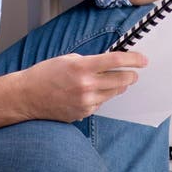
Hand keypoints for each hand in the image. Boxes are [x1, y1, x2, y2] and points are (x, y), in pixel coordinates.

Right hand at [15, 51, 146, 121]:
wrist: (29, 96)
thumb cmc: (45, 73)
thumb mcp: (68, 59)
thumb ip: (90, 61)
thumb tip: (109, 63)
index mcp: (82, 67)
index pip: (115, 60)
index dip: (133, 59)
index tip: (142, 59)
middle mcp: (86, 85)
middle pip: (121, 80)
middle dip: (131, 75)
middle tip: (135, 72)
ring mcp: (86, 101)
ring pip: (113, 93)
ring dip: (119, 85)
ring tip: (119, 80)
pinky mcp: (84, 113)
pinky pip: (101, 102)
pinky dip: (102, 95)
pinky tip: (95, 90)